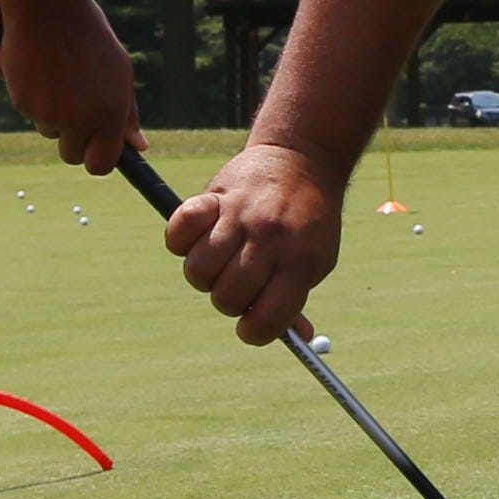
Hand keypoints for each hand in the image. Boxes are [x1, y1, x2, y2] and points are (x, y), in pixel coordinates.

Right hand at [0, 0, 142, 179]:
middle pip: (71, 155)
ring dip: (53, 114)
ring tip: (59, 76)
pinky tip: (41, 68)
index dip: (96, 159)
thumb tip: (139, 147)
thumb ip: (126, 114)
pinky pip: (30, 112)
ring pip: (49, 131)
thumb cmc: (88, 36)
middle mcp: (81, 118)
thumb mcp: (118, 71)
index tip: (94, 148)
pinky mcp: (23, 103)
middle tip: (72, 108)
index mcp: (110, 112)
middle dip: (72, 139)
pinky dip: (34, 97)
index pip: (101, 163)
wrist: (47, 6)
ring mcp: (49, 113)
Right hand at [166, 140, 340, 344]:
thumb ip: (297, 298)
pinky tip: (200, 234)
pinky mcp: (216, 195)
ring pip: (199, 270)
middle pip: (227, 298)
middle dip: (229, 301)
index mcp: (300, 262)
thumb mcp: (316, 259)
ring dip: (204, 274)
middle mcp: (270, 240)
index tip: (251, 324)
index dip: (254, 332)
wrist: (303, 159)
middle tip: (238, 283)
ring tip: (219, 259)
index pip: (267, 320)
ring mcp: (241, 216)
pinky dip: (182, 237)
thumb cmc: (309, 220)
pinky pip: (181, 227)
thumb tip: (300, 339)